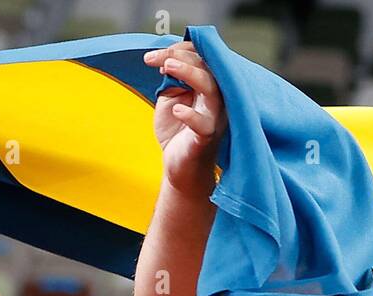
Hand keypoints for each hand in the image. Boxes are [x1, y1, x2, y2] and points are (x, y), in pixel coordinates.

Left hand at [143, 41, 226, 198]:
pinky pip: (204, 124)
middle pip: (207, 69)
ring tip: (167, 67)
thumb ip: (172, 79)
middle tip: (157, 59)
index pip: (201, 59)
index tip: (155, 56)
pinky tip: (177, 110)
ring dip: (189, 74)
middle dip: (181, 58)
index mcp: (209, 87)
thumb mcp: (171, 98)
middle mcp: (217, 100)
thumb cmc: (178, 131)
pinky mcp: (206, 138)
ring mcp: (214, 119)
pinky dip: (190, 115)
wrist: (180, 167)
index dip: (180, 51)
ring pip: (211, 90)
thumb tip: (168, 59)